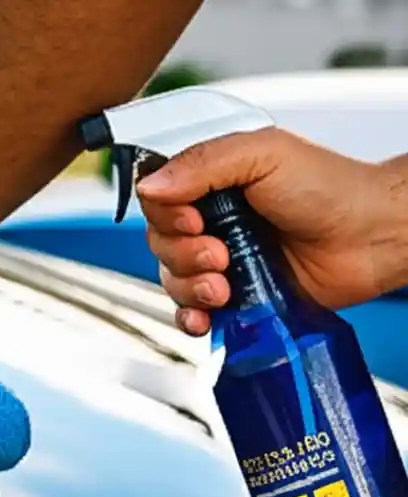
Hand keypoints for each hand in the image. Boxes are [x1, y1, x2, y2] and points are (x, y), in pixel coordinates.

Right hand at [137, 128, 407, 334]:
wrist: (372, 237)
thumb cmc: (329, 188)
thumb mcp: (263, 155)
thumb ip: (203, 163)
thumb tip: (149, 186)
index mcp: (211, 182)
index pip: (157, 200)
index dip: (166, 216)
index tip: (195, 220)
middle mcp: (212, 221)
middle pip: (159, 242)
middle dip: (183, 254)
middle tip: (222, 253)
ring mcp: (222, 261)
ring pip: (171, 279)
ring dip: (190, 286)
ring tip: (226, 285)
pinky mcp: (235, 297)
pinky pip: (190, 311)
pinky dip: (190, 316)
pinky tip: (205, 316)